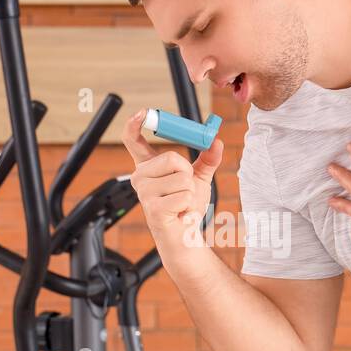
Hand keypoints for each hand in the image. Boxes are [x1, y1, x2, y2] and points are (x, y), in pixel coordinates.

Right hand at [122, 109, 223, 254]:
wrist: (186, 237)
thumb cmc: (187, 208)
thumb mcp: (199, 179)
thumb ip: (207, 159)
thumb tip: (217, 141)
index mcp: (148, 167)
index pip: (133, 142)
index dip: (135, 125)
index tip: (142, 112)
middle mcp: (140, 178)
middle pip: (171, 157)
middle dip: (188, 173)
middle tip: (184, 191)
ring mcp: (144, 194)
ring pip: (182, 178)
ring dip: (191, 193)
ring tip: (182, 205)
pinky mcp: (153, 209)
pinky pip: (184, 196)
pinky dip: (190, 206)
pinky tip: (180, 214)